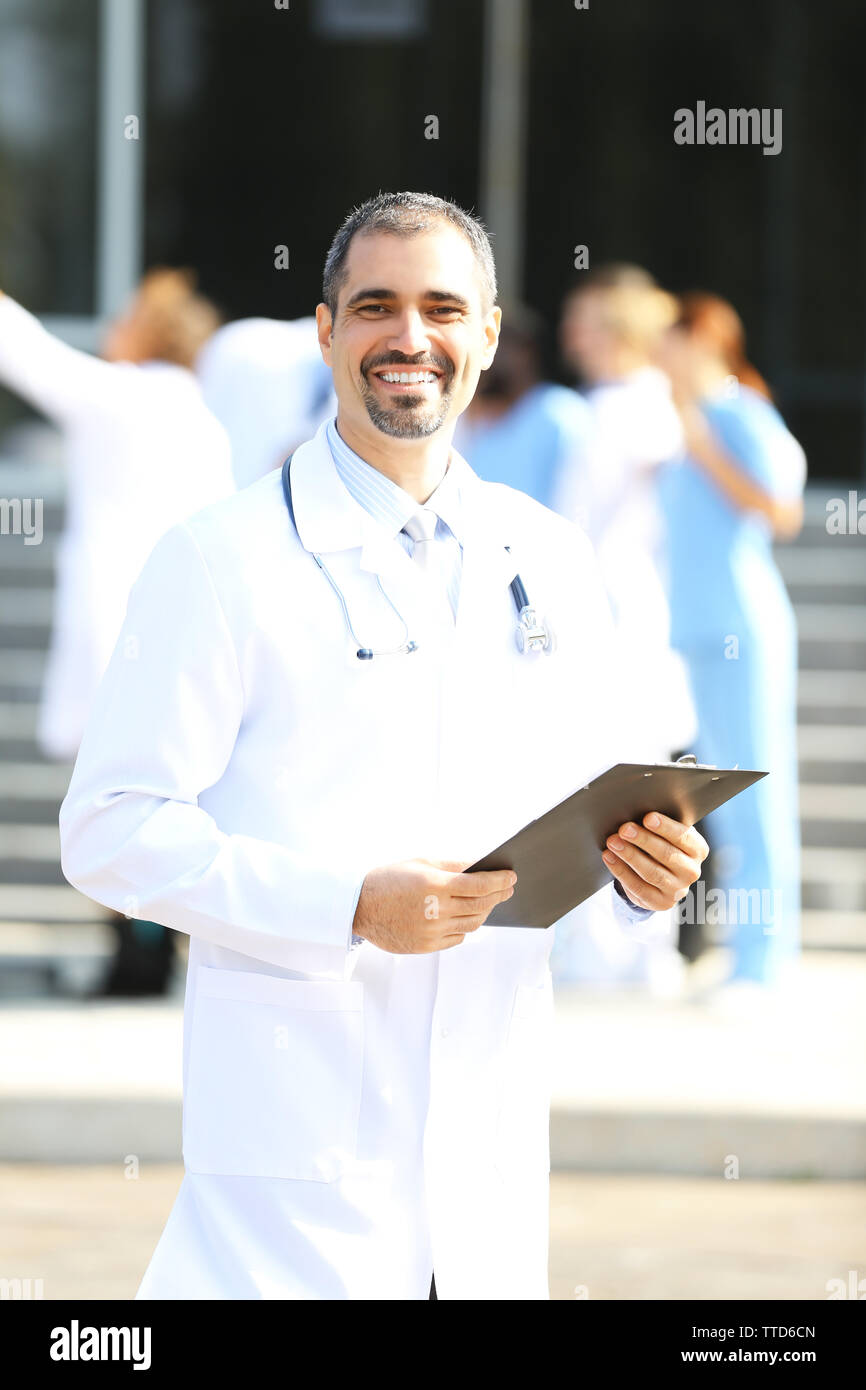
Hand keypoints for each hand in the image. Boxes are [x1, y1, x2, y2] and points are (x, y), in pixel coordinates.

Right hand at [352, 858, 516, 953]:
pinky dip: (465, 927)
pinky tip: (466, 917)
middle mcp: (436, 911)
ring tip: (489, 902)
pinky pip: (456, 938)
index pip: (480, 884)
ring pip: (472, 925)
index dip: (499, 881)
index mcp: (435, 885)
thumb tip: (480, 865)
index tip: (511, 877)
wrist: (359, 906)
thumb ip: (453, 865)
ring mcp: (432, 932)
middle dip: (498, 895)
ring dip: (485, 912)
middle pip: (480, 905)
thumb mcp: (421, 862)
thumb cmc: (389, 879)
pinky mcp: (426, 947)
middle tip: (508, 888)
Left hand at [602, 812, 707, 911]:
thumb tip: (636, 808)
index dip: (666, 827)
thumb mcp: (666, 834)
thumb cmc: (661, 844)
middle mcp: (692, 871)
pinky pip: (639, 887)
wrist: (660, 877)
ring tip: (613, 842)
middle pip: (667, 854)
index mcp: (698, 849)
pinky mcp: (661, 903)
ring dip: (630, 856)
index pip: (684, 837)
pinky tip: (609, 857)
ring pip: (652, 872)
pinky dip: (621, 871)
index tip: (648, 817)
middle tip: (624, 829)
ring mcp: (678, 890)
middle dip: (643, 840)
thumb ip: (659, 824)